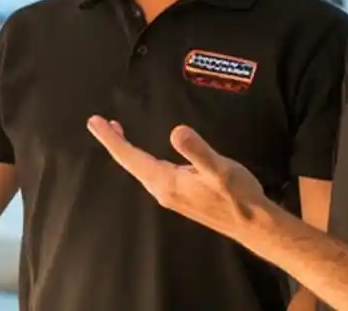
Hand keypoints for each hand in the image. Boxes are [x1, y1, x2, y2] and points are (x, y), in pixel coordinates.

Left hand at [86, 115, 267, 240]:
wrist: (253, 224)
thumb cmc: (238, 196)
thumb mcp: (219, 169)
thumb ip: (197, 150)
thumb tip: (176, 131)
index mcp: (166, 182)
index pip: (131, 157)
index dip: (112, 139)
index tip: (94, 122)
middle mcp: (163, 190)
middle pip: (131, 163)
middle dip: (114, 142)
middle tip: (98, 123)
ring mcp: (171, 195)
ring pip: (141, 169)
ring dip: (127, 151)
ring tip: (117, 132)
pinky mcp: (180, 196)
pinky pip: (152, 173)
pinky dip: (141, 159)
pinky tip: (146, 155)